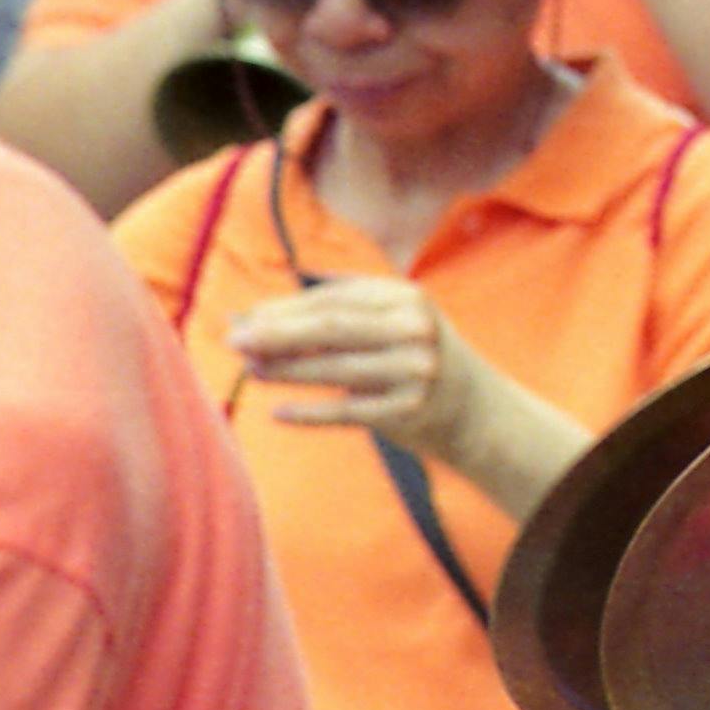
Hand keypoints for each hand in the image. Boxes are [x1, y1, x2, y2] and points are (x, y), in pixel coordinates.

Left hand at [228, 276, 496, 460]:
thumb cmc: (412, 357)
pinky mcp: (408, 411)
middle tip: (233, 341)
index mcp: (406, 297)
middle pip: (330, 329)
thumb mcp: (385, 324)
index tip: (244, 319)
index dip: (283, 309)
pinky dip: (309, 413)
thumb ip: (326, 317)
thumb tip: (245, 316)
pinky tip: (278, 412)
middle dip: (276, 334)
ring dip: (285, 371)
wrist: (475, 410)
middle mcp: (413, 329)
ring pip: (333, 370)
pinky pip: (346, 412)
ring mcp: (414, 371)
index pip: (332, 300)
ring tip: (251, 372)